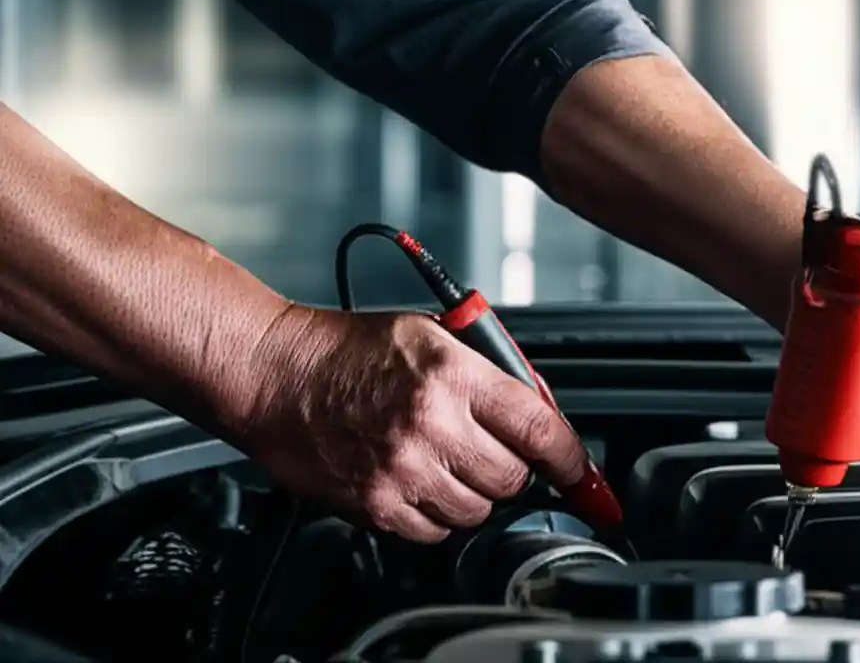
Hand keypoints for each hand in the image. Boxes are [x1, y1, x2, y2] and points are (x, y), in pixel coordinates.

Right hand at [236, 306, 587, 542]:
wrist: (275, 374)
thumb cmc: (347, 350)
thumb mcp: (430, 333)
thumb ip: (486, 372)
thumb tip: (534, 412)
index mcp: (452, 375)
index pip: (539, 426)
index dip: (568, 455)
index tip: (577, 469)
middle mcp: (432, 424)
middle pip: (512, 477)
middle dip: (514, 469)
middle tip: (493, 452)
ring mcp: (403, 470)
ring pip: (476, 510)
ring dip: (474, 494)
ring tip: (447, 463)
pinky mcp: (376, 504)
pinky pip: (434, 532)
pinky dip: (436, 516)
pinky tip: (419, 483)